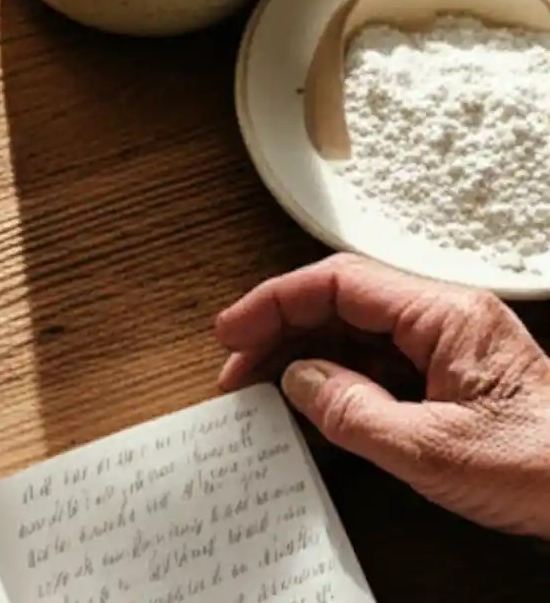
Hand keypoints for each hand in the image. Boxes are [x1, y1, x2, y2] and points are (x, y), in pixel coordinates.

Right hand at [215, 252, 549, 539]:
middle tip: (235, 367)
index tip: (232, 332)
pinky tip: (310, 404)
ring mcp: (448, 347)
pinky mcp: (450, 377)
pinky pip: (377, 363)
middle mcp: (445, 319)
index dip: (274, 303)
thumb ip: (351, 412)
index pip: (337, 283)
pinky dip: (334, 380)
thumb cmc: (547, 467)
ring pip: (354, 332)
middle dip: (279, 330)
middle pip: (339, 302)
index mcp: (445, 316)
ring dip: (302, 356)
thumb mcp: (431, 450)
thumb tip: (296, 381)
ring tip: (261, 388)